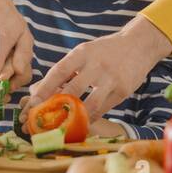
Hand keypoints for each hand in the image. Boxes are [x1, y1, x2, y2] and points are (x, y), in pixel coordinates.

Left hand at [26, 16, 171, 119]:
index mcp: (82, 53)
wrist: (139, 44)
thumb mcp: (86, 52)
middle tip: (43, 121)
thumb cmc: (105, 51)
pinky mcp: (123, 90)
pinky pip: (103, 109)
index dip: (44, 89)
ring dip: (75, 118)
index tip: (32, 103)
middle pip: (72, 89)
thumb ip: (68, 69)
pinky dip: (90, 118)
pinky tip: (81, 125)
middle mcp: (96, 64)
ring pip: (90, 104)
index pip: (59, 71)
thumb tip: (42, 90)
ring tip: (61, 128)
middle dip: (56, 107)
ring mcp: (111, 78)